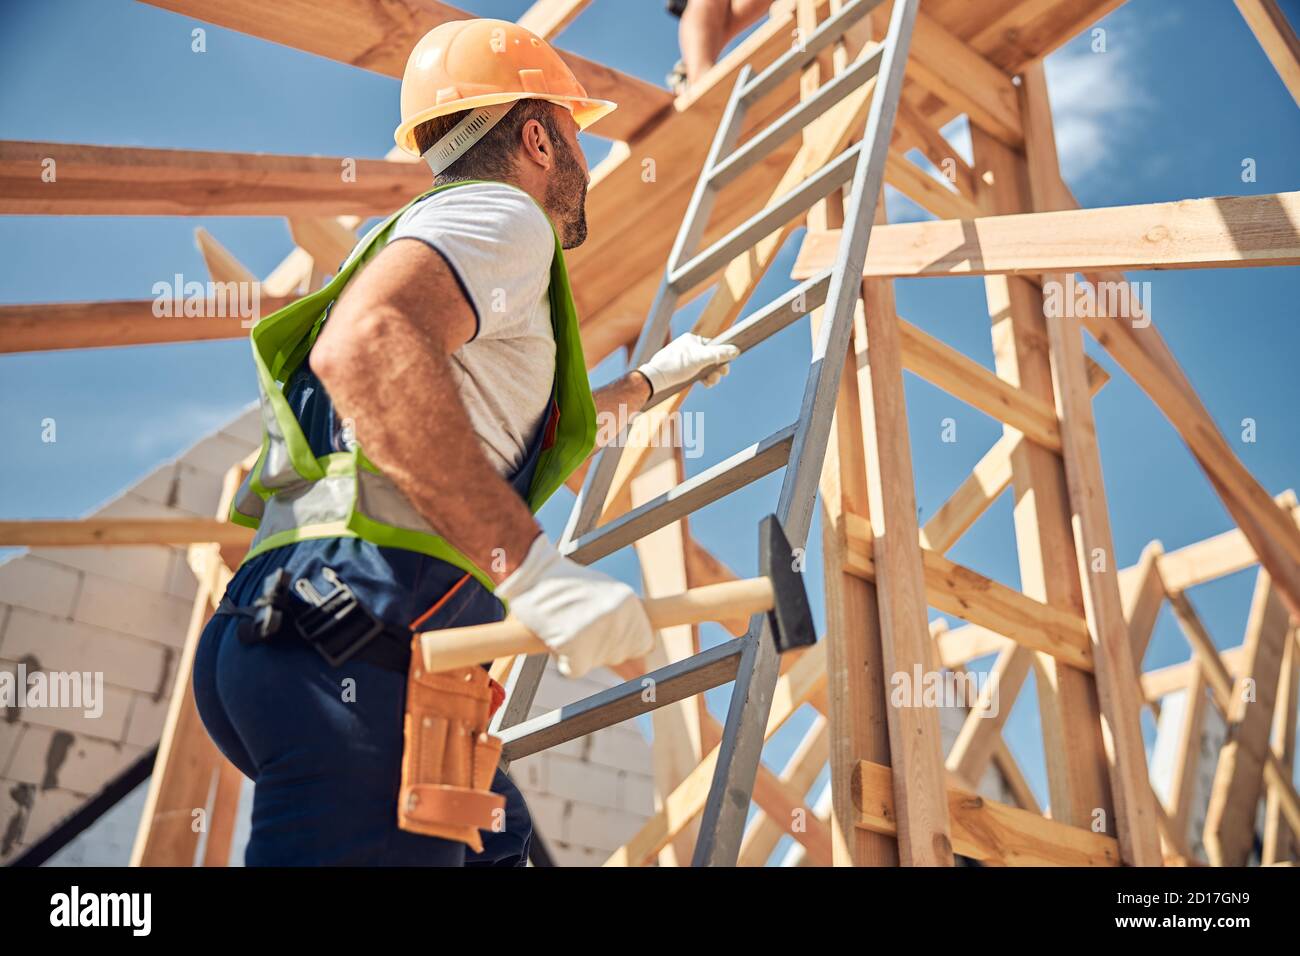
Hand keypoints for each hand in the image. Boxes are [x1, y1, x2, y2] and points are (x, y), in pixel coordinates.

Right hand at [495, 534, 654, 677]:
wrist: (531, 575)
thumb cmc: (565, 586)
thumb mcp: (603, 594)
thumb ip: (622, 620)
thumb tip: (642, 657)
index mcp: (629, 602)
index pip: (643, 644)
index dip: (624, 645)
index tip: (606, 636)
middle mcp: (618, 616)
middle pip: (617, 656)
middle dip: (598, 648)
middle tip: (577, 625)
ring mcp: (597, 629)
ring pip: (595, 663)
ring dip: (579, 653)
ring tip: (565, 626)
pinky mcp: (574, 642)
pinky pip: (574, 670)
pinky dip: (564, 662)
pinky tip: (556, 638)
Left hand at [637, 332, 740, 397]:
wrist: (655, 379)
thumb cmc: (675, 365)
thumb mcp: (700, 359)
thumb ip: (718, 354)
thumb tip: (736, 350)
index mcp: (693, 340)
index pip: (714, 346)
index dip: (722, 358)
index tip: (725, 369)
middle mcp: (689, 347)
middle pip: (711, 358)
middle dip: (716, 369)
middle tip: (717, 377)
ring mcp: (685, 359)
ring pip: (705, 367)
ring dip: (711, 376)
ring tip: (710, 383)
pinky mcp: (682, 369)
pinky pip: (697, 372)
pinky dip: (703, 378)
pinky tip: (704, 384)